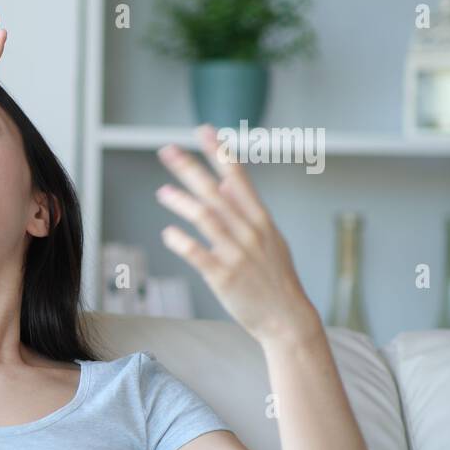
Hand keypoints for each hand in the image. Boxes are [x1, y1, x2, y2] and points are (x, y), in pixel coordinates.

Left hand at [154, 125, 320, 346]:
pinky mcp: (224, 276)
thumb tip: (226, 183)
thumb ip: (247, 211)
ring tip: (162, 192)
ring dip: (182, 202)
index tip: (203, 130)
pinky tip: (168, 233)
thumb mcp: (269, 238)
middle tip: (168, 151)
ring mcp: (237, 253)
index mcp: (260, 219)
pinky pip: (198, 254)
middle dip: (190, 168)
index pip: (238, 177)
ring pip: (206, 218)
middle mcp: (249, 231)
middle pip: (215, 192)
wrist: (286, 318)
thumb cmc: (274, 279)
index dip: (220, 152)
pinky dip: (182, 242)